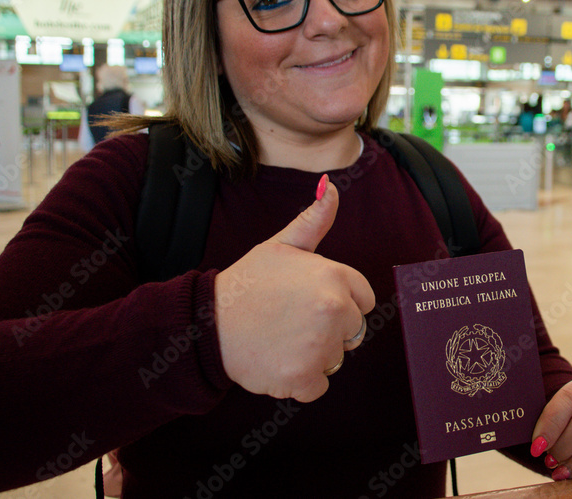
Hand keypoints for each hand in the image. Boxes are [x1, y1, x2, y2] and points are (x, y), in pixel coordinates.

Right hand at [215, 176, 374, 401]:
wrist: (207, 323)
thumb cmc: (248, 283)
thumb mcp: (282, 245)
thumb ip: (314, 220)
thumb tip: (330, 186)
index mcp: (334, 276)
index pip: (364, 299)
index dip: (339, 301)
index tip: (309, 301)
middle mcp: (334, 310)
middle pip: (354, 330)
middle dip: (330, 330)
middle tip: (291, 321)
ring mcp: (319, 345)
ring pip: (336, 358)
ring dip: (314, 355)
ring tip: (281, 338)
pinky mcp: (303, 377)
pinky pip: (319, 385)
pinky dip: (301, 381)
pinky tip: (277, 360)